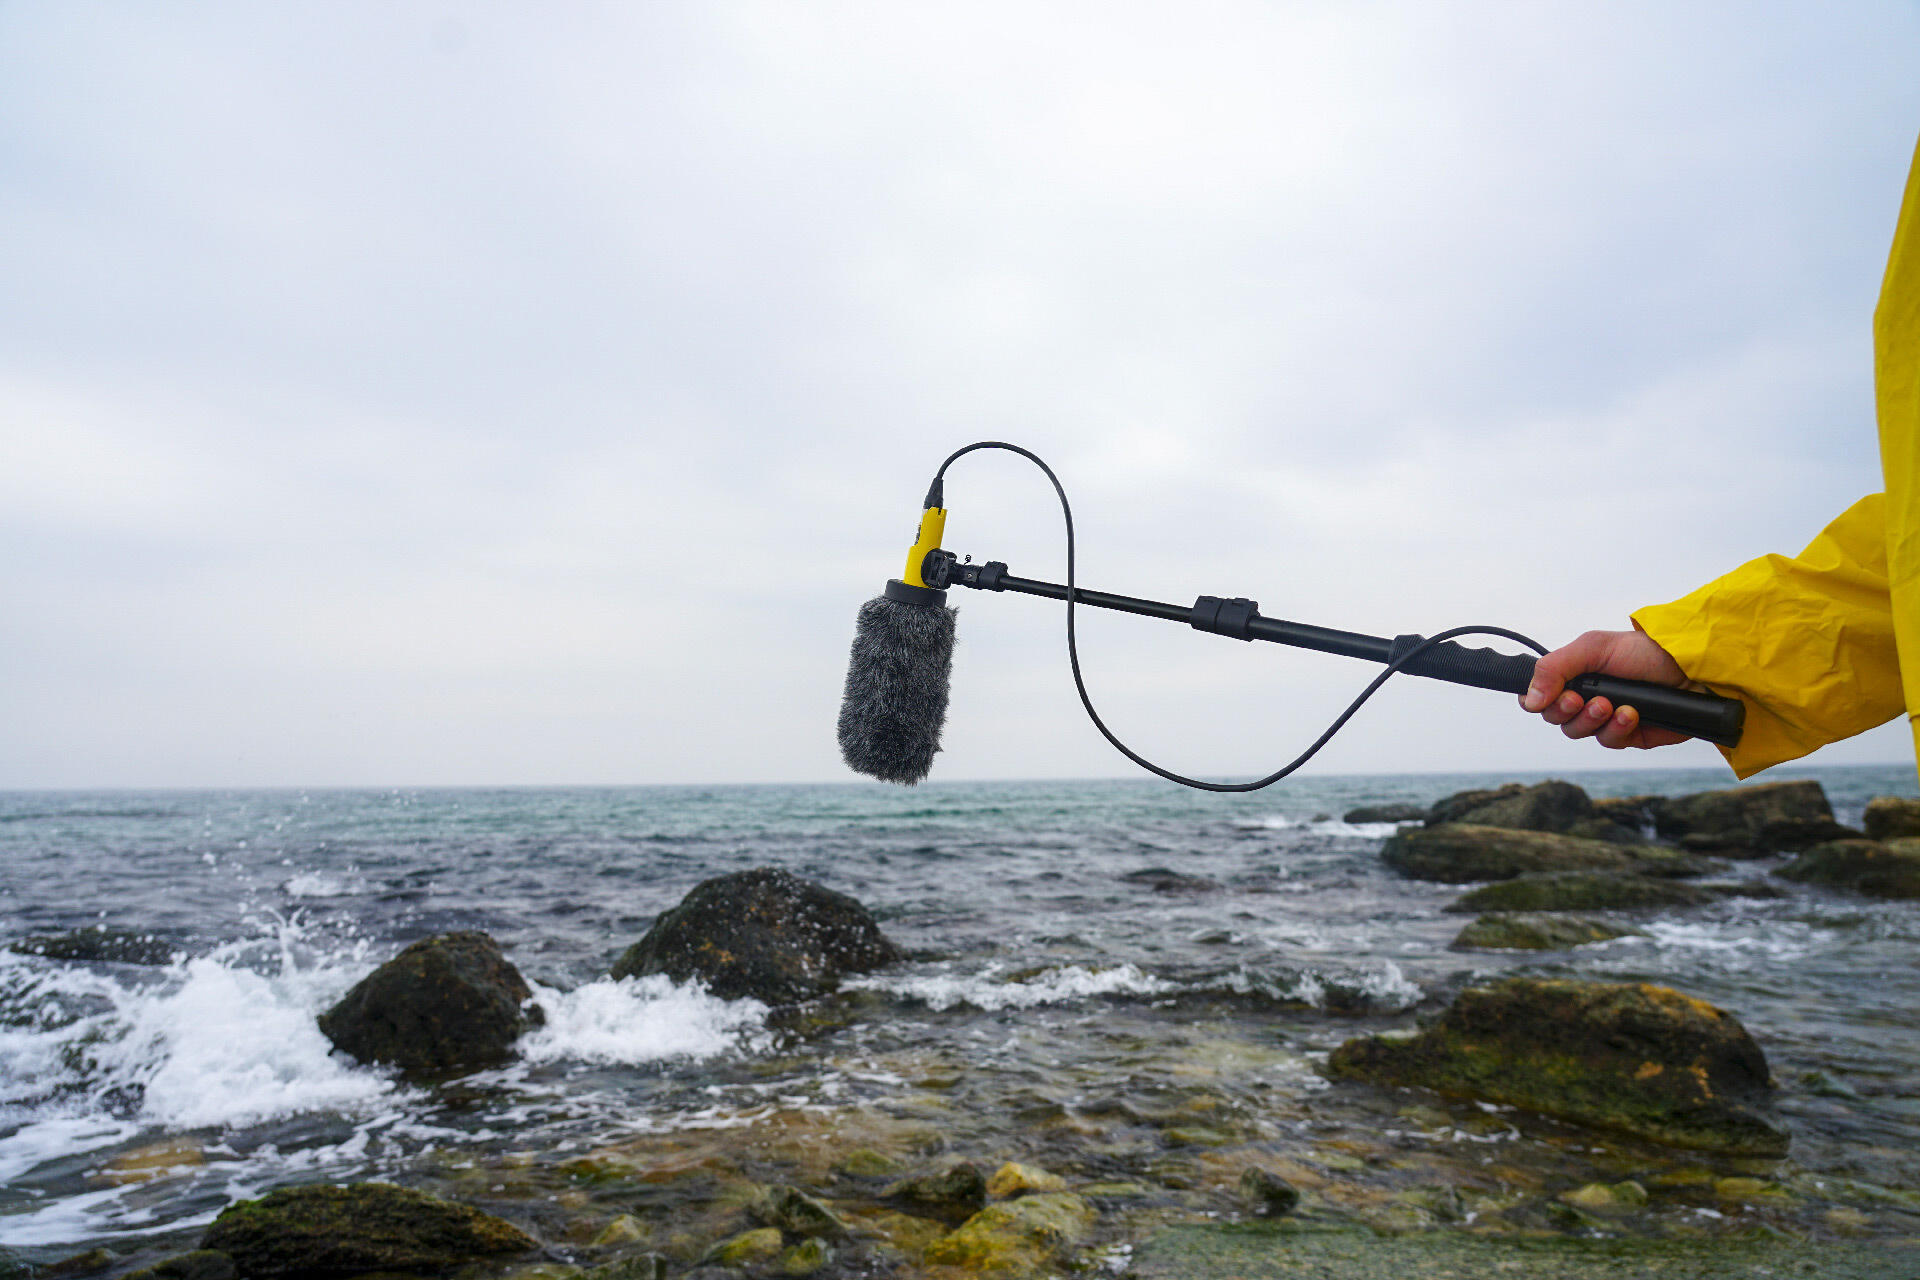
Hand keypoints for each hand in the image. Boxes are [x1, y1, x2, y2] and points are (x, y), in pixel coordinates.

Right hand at [1519, 628, 1694, 749]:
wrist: (1692, 670)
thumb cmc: (1644, 652)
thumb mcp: (1593, 647)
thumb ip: (1554, 668)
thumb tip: (1530, 700)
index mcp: (1574, 674)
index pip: (1539, 695)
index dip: (1539, 701)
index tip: (1555, 696)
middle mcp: (1586, 696)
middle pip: (1555, 718)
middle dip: (1567, 711)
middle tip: (1583, 699)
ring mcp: (1606, 717)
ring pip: (1578, 733)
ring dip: (1592, 720)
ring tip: (1612, 706)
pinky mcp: (1628, 735)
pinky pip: (1608, 742)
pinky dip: (1617, 728)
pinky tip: (1632, 714)